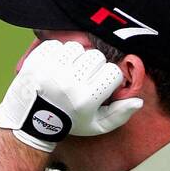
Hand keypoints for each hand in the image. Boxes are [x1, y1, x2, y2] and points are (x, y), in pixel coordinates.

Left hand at [0, 39, 141, 150]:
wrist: (31, 121)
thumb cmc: (69, 122)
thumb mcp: (96, 126)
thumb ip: (119, 115)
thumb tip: (138, 100)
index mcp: (86, 98)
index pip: (113, 72)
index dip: (109, 78)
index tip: (100, 86)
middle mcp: (69, 82)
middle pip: (96, 56)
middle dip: (93, 66)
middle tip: (84, 78)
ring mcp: (51, 69)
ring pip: (77, 47)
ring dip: (76, 57)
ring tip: (69, 71)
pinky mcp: (37, 60)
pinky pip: (57, 44)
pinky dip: (59, 53)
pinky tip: (56, 67)